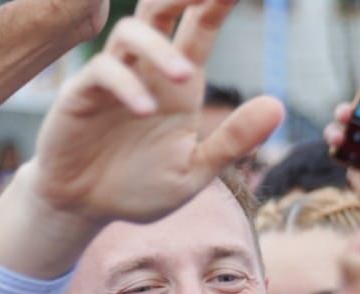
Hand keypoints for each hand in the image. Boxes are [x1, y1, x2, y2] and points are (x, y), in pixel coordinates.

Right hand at [23, 0, 281, 226]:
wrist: (86, 207)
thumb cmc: (139, 186)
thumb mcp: (194, 171)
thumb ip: (233, 141)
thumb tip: (278, 106)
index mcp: (179, 82)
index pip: (201, 26)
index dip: (218, 2)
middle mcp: (147, 69)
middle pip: (161, 9)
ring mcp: (113, 77)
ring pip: (132, 32)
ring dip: (160, 47)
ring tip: (186, 76)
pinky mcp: (81, 95)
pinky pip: (103, 72)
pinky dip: (128, 86)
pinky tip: (146, 110)